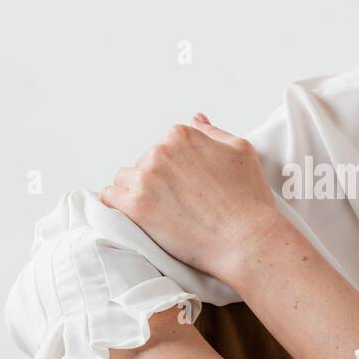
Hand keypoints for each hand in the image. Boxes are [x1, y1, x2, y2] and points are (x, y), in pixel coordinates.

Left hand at [99, 113, 275, 281]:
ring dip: (136, 192)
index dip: (174, 169)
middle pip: (143, 162)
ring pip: (124, 180)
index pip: (163, 146)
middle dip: (156, 180)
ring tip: (159, 212)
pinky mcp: (135, 206)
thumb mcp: (241, 151)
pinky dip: (118, 206)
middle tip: (177, 203)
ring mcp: (145, 178)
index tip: (184, 187)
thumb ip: (213, 132)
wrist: (245, 239)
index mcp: (181, 136)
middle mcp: (160, 151)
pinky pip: (110, 198)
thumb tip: (196, 119)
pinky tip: (134, 215)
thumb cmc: (248, 199)